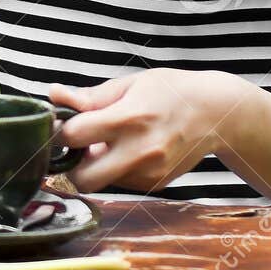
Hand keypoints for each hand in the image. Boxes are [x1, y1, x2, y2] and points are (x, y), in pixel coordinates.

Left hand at [49, 69, 240, 193]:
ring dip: (95, 167)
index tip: (58, 126)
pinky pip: (120, 183)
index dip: (59, 132)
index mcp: (129, 119)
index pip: (73, 136)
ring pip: (101, 183)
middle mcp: (140, 151)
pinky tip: (128, 150)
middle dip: (71, 166)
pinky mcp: (156, 185)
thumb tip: (54, 96)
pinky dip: (115, 170)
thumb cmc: (169, 91)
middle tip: (77, 147)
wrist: (216, 113)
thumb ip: (90, 96)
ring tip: (110, 142)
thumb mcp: (129, 84)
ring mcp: (150, 173)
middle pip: (82, 180)